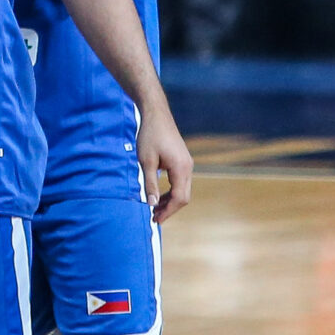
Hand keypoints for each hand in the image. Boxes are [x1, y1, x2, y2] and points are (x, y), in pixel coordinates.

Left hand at [139, 102, 193, 223]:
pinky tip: (158, 196)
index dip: (167, 211)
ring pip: (182, 190)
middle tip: (154, 218)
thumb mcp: (146, 162)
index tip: (155, 220)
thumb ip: (150, 184)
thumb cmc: (149, 136)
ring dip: (169, 200)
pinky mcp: (182, 161)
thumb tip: (150, 204)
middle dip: (169, 209)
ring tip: (154, 209)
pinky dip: (170, 191)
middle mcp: (188, 168)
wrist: (156, 114)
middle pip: (183, 196)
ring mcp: (187, 164)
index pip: (179, 198)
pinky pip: (180, 182)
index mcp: (181, 169)